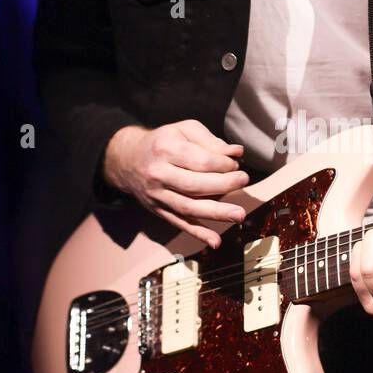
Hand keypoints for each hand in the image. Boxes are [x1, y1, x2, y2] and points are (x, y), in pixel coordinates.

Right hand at [102, 119, 248, 247]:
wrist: (128, 160)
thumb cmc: (163, 142)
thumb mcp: (183, 130)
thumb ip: (210, 140)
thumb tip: (236, 153)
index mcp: (166, 150)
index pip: (200, 161)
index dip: (223, 164)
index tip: (234, 163)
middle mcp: (159, 174)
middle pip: (195, 185)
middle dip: (224, 185)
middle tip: (244, 181)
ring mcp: (157, 195)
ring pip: (189, 207)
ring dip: (216, 213)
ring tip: (239, 215)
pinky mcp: (159, 210)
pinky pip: (180, 223)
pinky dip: (198, 234)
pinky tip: (215, 241)